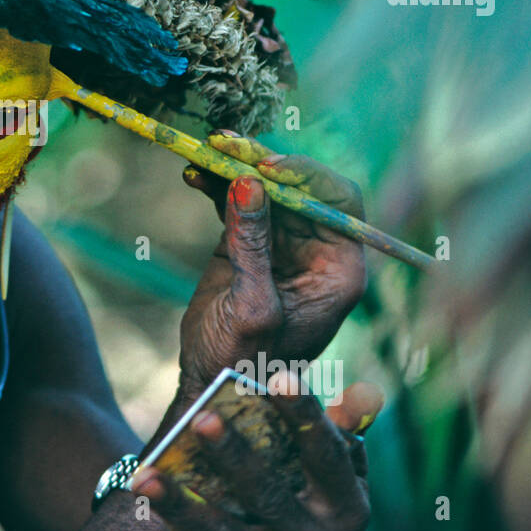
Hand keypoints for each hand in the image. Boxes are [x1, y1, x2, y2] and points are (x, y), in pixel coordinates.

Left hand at [132, 374, 383, 530]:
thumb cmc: (321, 506)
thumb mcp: (341, 479)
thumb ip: (341, 436)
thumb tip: (357, 395)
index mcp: (345, 506)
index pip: (326, 456)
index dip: (305, 416)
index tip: (279, 376)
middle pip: (269, 496)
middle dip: (235, 458)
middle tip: (202, 417)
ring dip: (184, 505)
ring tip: (148, 475)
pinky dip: (172, 524)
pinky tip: (144, 497)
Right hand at [176, 131, 366, 389]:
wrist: (212, 387)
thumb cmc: (244, 363)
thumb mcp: (252, 305)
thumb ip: (252, 243)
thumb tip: (248, 180)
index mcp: (338, 269)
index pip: (339, 202)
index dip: (307, 176)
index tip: (265, 166)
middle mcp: (316, 251)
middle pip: (299, 186)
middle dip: (262, 160)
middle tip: (224, 143)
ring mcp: (281, 244)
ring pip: (265, 187)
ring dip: (234, 165)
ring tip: (203, 149)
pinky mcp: (248, 242)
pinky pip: (236, 200)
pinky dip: (215, 184)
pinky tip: (191, 173)